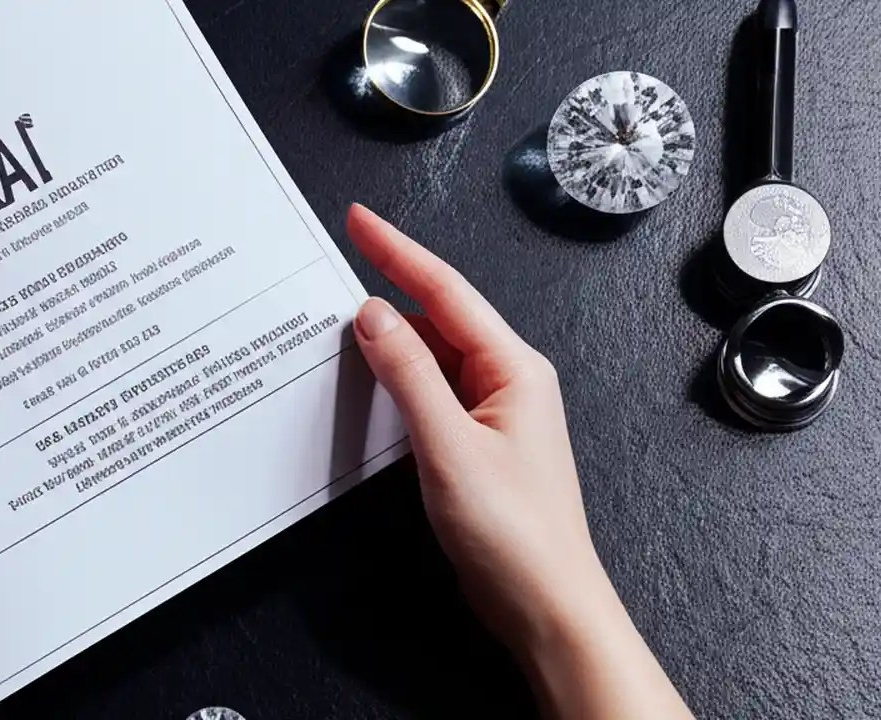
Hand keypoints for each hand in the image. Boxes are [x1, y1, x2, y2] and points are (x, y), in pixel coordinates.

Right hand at [346, 204, 690, 718]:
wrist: (547, 605)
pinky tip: (371, 379)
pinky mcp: (476, 443)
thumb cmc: (515, 535)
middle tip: (334, 266)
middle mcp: (508, 380)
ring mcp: (493, 412)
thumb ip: (409, 375)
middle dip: (389, 289)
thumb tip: (373, 315)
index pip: (446, 291)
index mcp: (514, 368)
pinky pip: (432, 392)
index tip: (359, 220)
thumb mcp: (450, 448)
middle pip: (440, 317)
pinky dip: (398, 380)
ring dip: (390, 339)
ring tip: (338, 321)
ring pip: (433, 356)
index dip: (397, 251)